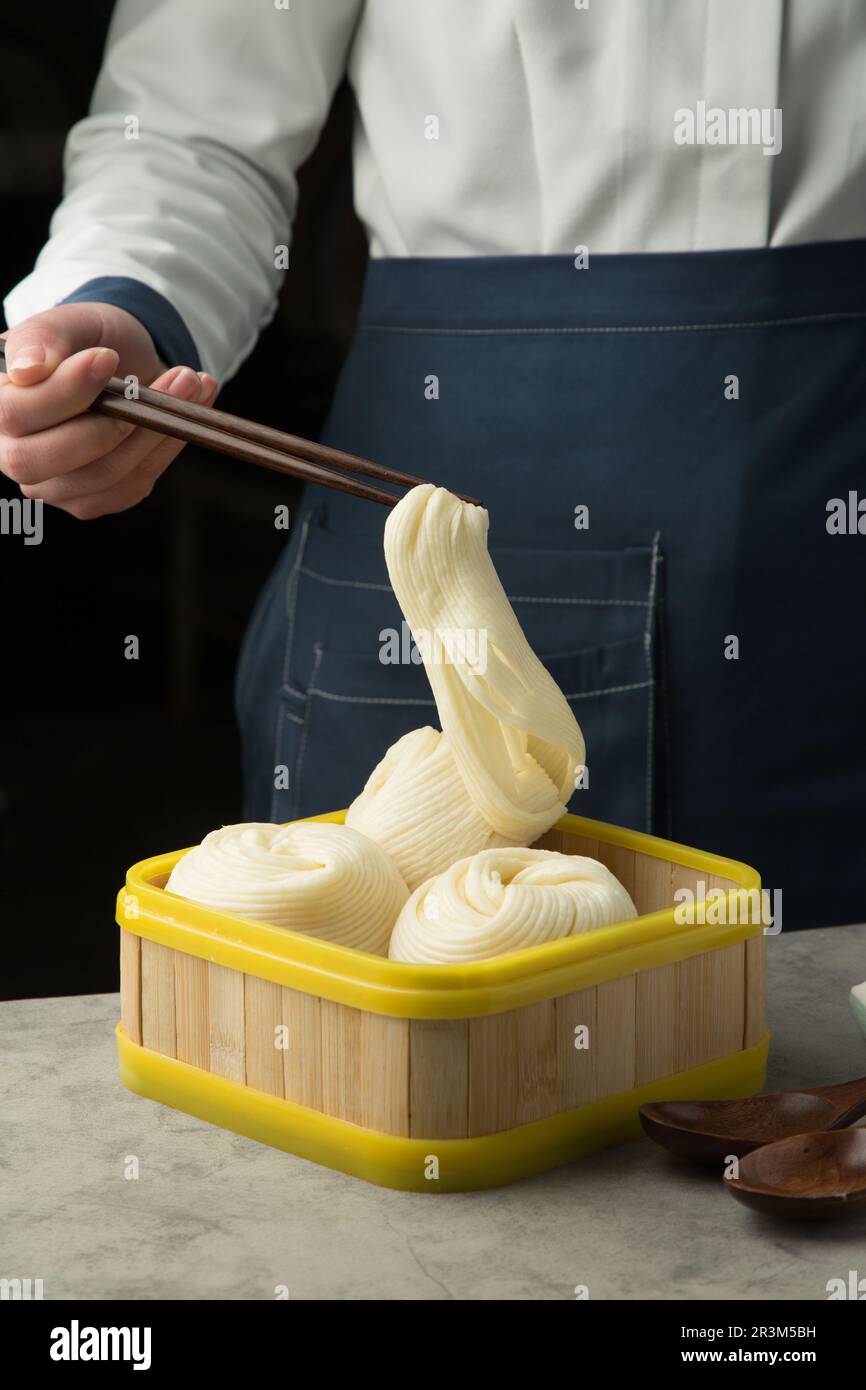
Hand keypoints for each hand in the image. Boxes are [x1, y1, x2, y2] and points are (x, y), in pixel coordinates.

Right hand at [0, 301, 217, 518]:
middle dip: (110, 423)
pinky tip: (189, 410)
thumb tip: (26, 369)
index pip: (15, 415)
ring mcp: (55, 486)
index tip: (107, 358)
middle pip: (45, 462)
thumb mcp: (69, 322)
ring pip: (103, 475)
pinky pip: (134, 483)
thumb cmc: (86, 341)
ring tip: (190, 381)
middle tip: (162, 382)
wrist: (121, 363)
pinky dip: (169, 445)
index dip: (64, 392)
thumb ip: (42, 336)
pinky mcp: (97, 499)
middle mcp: (14, 455)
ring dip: (156, 430)